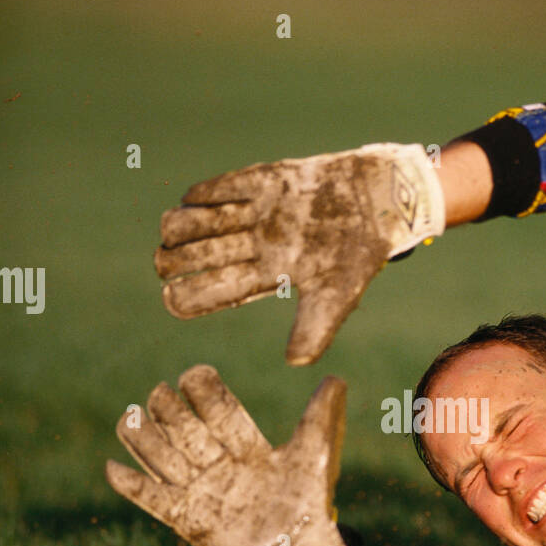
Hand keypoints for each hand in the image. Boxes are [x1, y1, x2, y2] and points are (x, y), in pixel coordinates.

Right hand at [106, 367, 363, 545]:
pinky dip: (133, 486)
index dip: (206, 393)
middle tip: (159, 393)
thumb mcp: (314, 458)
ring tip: (128, 416)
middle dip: (171, 411)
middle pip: (187, 431)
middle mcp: (222, 469)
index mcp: (249, 450)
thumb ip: (319, 417)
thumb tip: (336, 378)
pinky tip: (112, 468)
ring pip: (165, 460)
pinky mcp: (189, 520)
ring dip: (145, 439)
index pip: (220, 413)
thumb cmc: (310, 509)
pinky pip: (154, 501)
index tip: (194, 374)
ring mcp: (204, 494)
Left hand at [154, 143, 444, 363]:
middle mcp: (254, 246)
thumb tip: (294, 364)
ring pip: (203, 221)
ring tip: (171, 229)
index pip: (216, 292)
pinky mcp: (263, 182)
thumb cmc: (359, 256)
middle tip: (165, 262)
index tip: (170, 299)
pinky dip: (205, 193)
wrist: (381, 203)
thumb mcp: (338, 297)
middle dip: (176, 260)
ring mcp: (256, 213)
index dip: (189, 297)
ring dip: (183, 225)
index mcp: (266, 277)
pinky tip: (193, 199)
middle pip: (199, 256)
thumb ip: (315, 329)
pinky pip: (222, 188)